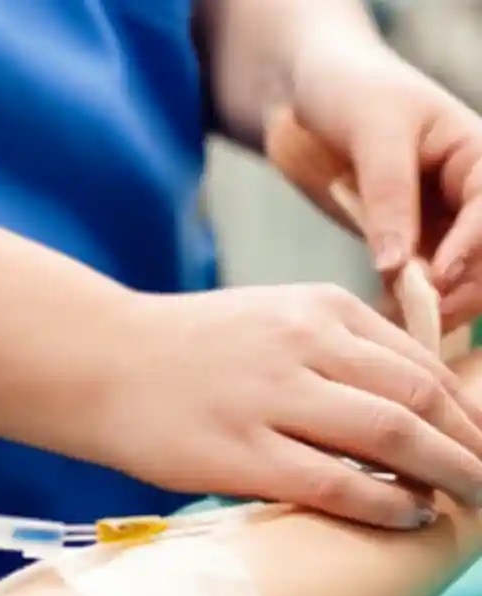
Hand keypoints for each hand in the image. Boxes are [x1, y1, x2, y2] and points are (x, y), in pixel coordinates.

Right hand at [95, 284, 481, 527]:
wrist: (96, 360)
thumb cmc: (181, 347)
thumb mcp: (267, 317)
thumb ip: (333, 345)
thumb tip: (405, 402)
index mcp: (316, 307)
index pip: (421, 362)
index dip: (469, 409)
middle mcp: (302, 343)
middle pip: (422, 398)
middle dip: (473, 445)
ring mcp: (270, 397)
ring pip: (393, 437)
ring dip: (449, 474)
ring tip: (471, 500)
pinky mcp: (239, 451)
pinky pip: (337, 483)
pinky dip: (386, 503)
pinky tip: (408, 515)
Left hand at [285, 39, 481, 331]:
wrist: (308, 88)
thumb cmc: (351, 91)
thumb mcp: (373, 132)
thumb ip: (389, 193)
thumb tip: (398, 264)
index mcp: (479, 157)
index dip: (474, 247)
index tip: (440, 277)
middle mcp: (469, 195)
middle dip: (462, 290)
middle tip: (422, 318)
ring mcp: (439, 222)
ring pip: (456, 279)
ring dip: (434, 305)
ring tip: (399, 329)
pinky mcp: (405, 242)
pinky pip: (415, 282)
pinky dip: (403, 304)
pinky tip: (380, 322)